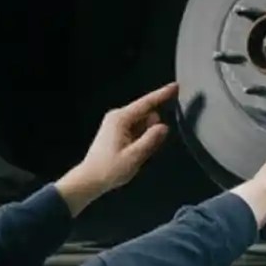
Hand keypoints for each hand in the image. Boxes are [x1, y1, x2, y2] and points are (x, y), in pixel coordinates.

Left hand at [56, 82, 174, 214]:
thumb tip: (164, 126)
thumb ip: (150, 139)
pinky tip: (133, 153)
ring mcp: (116, 123)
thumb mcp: (134, 156)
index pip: (146, 103)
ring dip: (146, 136)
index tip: (176, 86)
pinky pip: (136, 129)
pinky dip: (140, 139)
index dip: (162, 94)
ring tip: (135, 155)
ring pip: (142, 123)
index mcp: (121, 119)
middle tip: (144, 150)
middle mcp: (118, 116)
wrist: (89, 179)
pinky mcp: (116, 130)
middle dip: (152, 128)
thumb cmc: (110, 169)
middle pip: (146, 114)